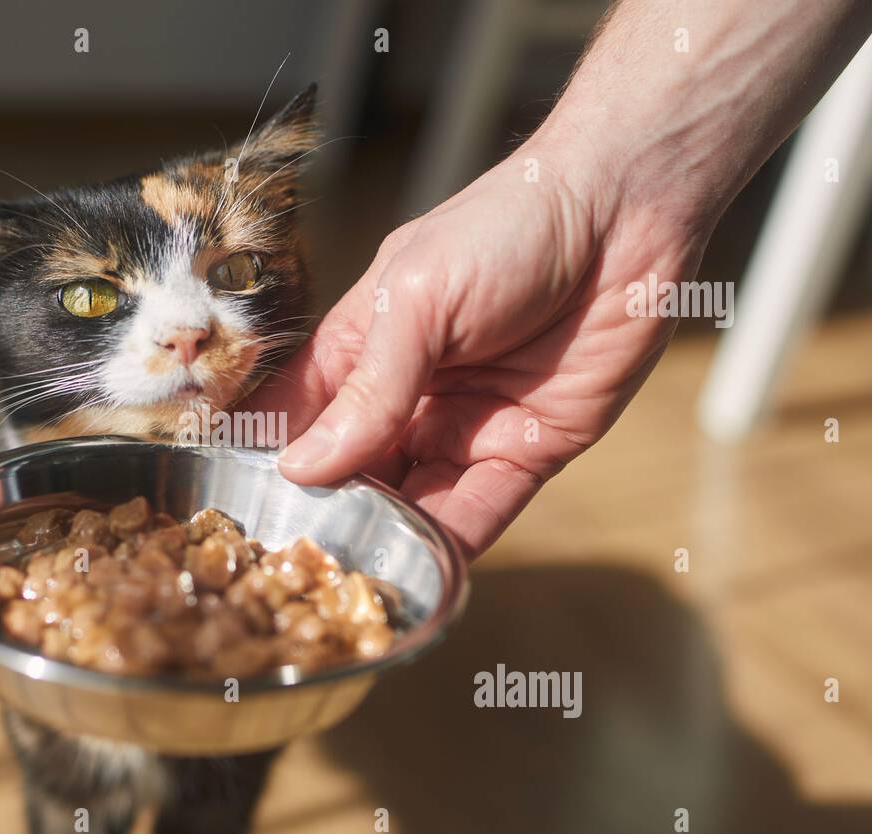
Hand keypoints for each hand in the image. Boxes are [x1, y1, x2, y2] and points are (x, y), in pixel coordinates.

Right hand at [241, 140, 706, 559]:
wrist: (627, 210)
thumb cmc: (507, 228)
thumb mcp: (418, 300)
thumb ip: (368, 389)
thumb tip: (302, 467)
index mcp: (364, 349)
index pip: (301, 419)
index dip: (272, 465)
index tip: (244, 517)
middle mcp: (408, 396)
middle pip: (354, 473)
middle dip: (329, 516)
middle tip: (297, 569)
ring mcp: (466, 428)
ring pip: (413, 502)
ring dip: (387, 540)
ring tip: (353, 584)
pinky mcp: (528, 452)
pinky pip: (482, 510)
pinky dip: (453, 546)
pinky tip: (424, 577)